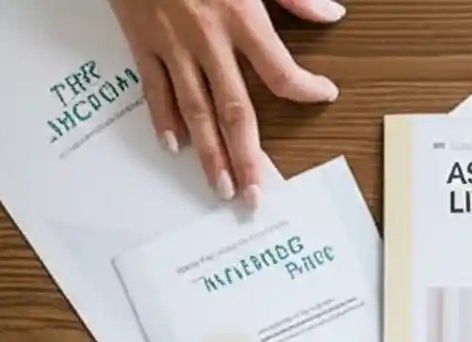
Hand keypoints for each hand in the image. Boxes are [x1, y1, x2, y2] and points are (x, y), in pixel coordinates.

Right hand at [109, 0, 342, 206]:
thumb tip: (330, 14)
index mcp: (241, 17)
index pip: (280, 70)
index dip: (306, 89)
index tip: (324, 95)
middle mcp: (207, 39)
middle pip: (235, 110)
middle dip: (248, 157)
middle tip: (257, 194)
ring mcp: (172, 44)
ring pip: (195, 111)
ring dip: (209, 155)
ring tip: (221, 187)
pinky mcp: (141, 41)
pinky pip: (154, 89)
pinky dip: (163, 120)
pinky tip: (174, 148)